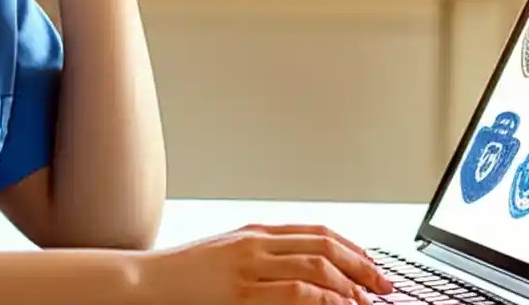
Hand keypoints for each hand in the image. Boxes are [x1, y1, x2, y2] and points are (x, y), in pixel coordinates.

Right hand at [135, 224, 392, 304]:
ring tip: (365, 302)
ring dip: (348, 285)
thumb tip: (302, 267)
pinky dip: (323, 298)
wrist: (145, 282)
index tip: (373, 266)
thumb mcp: (226, 255)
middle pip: (324, 246)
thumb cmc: (183, 275)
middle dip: (361, 266)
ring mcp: (248, 267)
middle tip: (383, 286)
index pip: (317, 232)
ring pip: (315, 266)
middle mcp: (255, 244)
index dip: (352, 248)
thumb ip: (261, 255)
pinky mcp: (241, 292)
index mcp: (254, 233)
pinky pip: (294, 291)